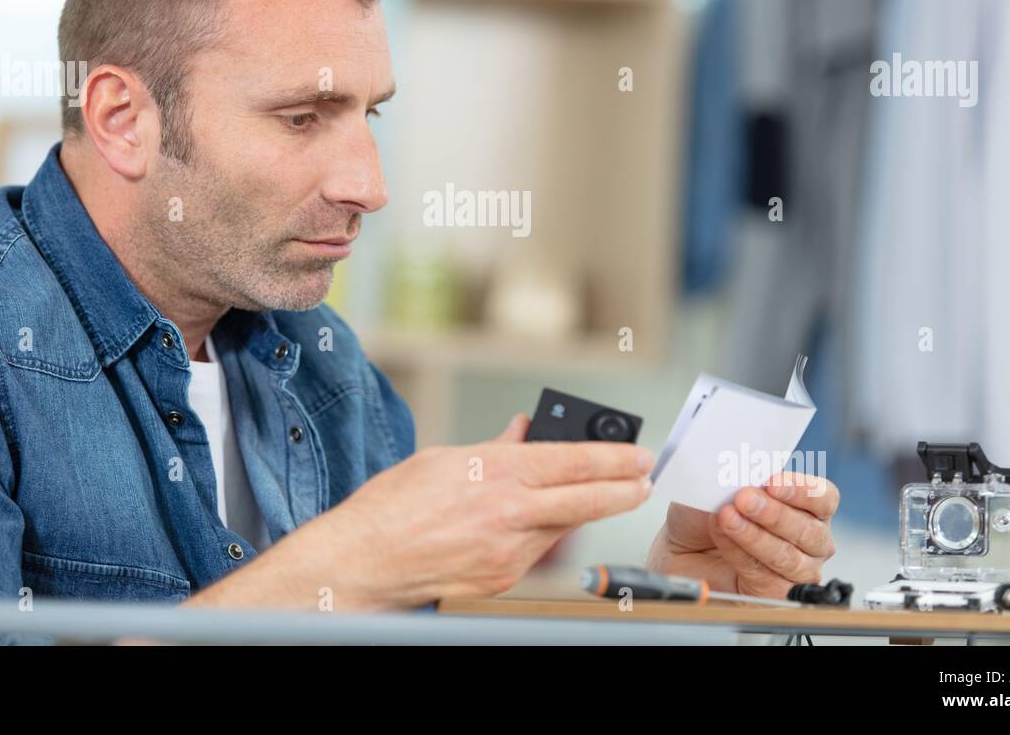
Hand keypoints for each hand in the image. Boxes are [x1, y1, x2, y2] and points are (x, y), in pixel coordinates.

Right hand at [294, 412, 654, 607]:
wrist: (363, 563)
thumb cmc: (391, 507)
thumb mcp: (442, 458)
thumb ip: (493, 448)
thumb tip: (523, 432)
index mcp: (496, 473)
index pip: (574, 462)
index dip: (615, 459)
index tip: (640, 455)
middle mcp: (510, 513)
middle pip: (588, 500)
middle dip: (625, 489)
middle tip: (645, 480)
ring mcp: (509, 551)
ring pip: (564, 527)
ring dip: (580, 510)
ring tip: (592, 494)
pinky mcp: (502, 578)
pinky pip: (536, 550)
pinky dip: (542, 533)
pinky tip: (533, 521)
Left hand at [644, 472, 838, 598]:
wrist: (681, 550)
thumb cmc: (708, 516)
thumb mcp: (719, 488)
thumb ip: (738, 481)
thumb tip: (742, 473)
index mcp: (807, 508)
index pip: (824, 499)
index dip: (803, 490)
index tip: (772, 481)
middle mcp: (809, 542)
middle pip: (810, 531)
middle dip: (775, 513)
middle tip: (744, 497)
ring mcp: (796, 571)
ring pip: (788, 557)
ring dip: (755, 535)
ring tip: (727, 517)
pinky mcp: (773, 594)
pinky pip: (764, 577)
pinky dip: (740, 553)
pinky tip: (723, 537)